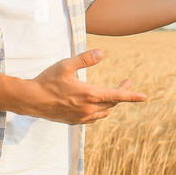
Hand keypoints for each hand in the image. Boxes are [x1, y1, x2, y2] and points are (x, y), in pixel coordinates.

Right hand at [23, 49, 147, 124]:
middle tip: (126, 82)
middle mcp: (88, 109)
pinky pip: (94, 118)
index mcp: (89, 95)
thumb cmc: (47, 80)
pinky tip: (97, 105)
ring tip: (114, 94)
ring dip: (112, 103)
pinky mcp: (74, 122)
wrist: (30, 100)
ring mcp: (81, 117)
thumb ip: (85, 59)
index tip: (144, 97)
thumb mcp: (66, 65)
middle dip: (122, 93)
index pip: (117, 96)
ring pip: (104, 112)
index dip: (132, 95)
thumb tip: (102, 53)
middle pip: (112, 103)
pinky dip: (100, 111)